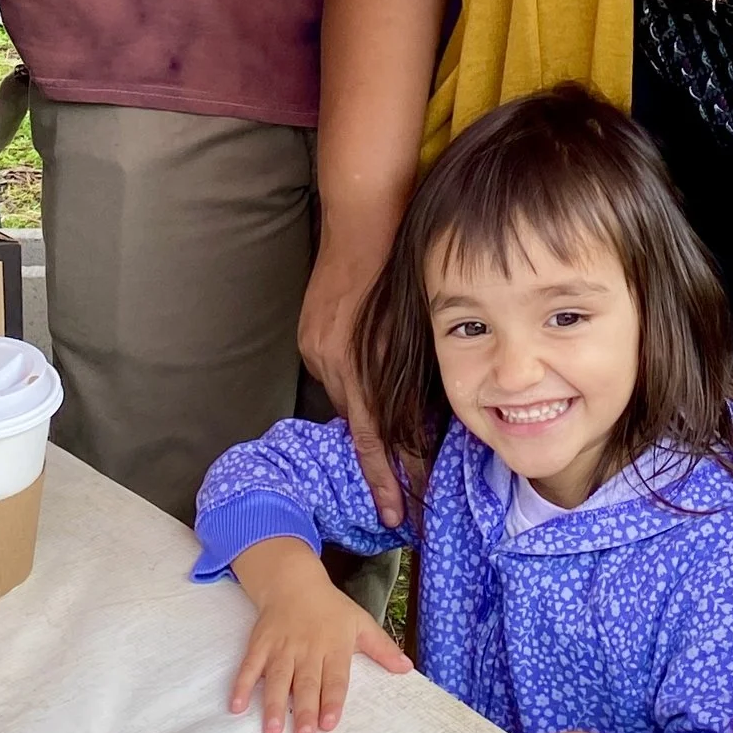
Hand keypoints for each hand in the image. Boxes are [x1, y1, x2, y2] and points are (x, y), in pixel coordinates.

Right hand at [228, 540, 410, 732]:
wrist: (294, 581)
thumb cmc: (332, 609)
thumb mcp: (361, 623)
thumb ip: (383, 648)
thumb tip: (407, 668)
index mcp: (334, 646)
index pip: (335, 678)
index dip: (332, 700)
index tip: (330, 723)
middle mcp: (307, 648)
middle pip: (306, 683)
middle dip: (304, 711)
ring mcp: (281, 646)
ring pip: (278, 678)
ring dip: (273, 704)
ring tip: (272, 730)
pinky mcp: (260, 644)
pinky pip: (249, 666)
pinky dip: (242, 685)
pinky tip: (236, 706)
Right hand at [298, 245, 403, 521]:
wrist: (364, 219)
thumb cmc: (399, 269)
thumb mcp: (410, 331)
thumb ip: (409, 379)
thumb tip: (422, 424)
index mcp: (356, 366)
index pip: (372, 439)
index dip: (387, 478)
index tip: (398, 512)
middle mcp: (330, 362)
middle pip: (358, 423)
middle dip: (379, 459)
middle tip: (401, 497)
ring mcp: (316, 346)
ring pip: (348, 398)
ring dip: (369, 418)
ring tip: (395, 443)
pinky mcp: (310, 333)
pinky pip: (336, 373)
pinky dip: (356, 386)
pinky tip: (373, 388)